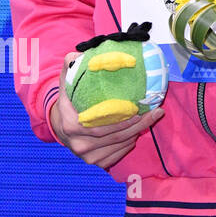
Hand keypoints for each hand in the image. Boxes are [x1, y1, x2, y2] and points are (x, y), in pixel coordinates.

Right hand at [50, 51, 163, 168]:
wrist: (59, 125)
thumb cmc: (69, 101)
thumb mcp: (67, 82)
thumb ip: (71, 66)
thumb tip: (78, 54)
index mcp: (72, 124)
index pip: (102, 125)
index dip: (124, 119)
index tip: (141, 108)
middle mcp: (78, 143)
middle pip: (115, 136)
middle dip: (139, 124)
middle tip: (157, 111)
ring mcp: (86, 155)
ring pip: (119, 146)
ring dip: (137, 133)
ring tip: (152, 118)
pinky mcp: (94, 162)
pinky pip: (117, 155)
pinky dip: (129, 144)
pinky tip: (138, 131)